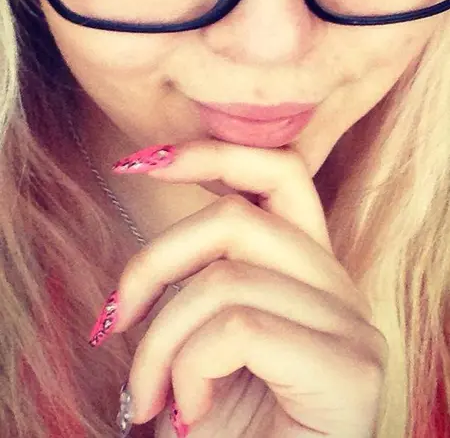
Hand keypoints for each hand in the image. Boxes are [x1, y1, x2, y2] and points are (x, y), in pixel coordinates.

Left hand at [113, 140, 386, 437]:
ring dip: (158, 343)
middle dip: (152, 262)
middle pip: (234, 219)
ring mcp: (351, 322)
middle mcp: (337, 284)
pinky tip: (189, 413)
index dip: (213, 154)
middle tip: (113, 321)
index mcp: (307, 267)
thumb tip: (151, 199)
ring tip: (147, 398)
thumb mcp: (205, 331)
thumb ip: (202, 270)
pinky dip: (188, 369)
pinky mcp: (348, 366)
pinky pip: (238, 329)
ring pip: (224, 280)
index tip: (139, 163)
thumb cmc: (229, 422)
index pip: (280, 173)